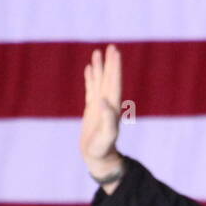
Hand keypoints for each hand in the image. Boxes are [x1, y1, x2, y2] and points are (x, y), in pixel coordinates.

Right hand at [81, 44, 123, 181]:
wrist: (98, 158)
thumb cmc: (102, 149)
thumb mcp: (106, 136)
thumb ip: (108, 119)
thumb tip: (104, 101)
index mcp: (112, 107)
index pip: (114, 83)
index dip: (115, 68)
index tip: (115, 53)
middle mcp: (108, 104)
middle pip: (109, 79)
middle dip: (110, 64)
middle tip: (111, 47)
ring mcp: (99, 106)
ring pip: (99, 82)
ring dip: (99, 68)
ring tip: (97, 52)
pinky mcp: (92, 110)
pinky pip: (91, 90)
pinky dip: (91, 79)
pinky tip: (89, 69)